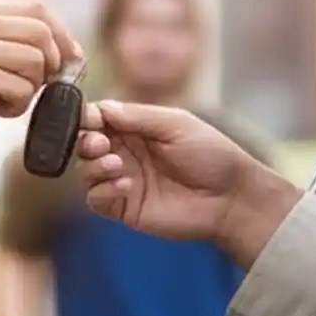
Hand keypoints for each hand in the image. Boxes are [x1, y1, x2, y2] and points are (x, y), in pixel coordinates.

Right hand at [0, 1, 83, 156]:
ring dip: (31, 89)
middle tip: (38, 87)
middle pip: (42, 33)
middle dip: (52, 64)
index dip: (62, 36)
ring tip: (6, 100)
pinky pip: (23, 89)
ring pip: (36, 62)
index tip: (69, 62)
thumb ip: (18, 48)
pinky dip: (17, 107)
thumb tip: (69, 54)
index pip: (39, 10)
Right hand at [76, 101, 300, 267]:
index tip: (90, 119)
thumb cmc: (211, 154)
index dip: (88, 117)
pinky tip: (125, 186)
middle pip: (85, 144)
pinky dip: (102, 191)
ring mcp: (122, 180)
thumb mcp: (176, 124)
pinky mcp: (124, 207)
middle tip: (100, 144)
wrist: (230, 197)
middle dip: (86, 141)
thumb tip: (101, 107)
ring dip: (93, 166)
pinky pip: (96, 199)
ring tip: (116, 165)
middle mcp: (125, 153)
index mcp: (136, 128)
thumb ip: (138, 116)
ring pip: (85, 172)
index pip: (99, 118)